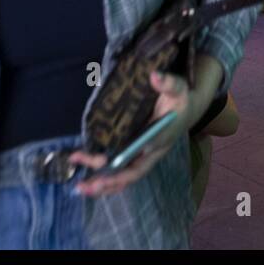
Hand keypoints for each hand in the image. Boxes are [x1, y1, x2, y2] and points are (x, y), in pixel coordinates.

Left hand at [70, 70, 191, 196]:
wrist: (183, 108)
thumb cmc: (179, 100)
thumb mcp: (179, 89)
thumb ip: (168, 83)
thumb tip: (155, 76)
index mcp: (162, 139)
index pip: (144, 157)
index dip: (127, 165)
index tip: (109, 166)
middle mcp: (151, 153)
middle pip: (129, 174)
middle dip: (108, 182)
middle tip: (86, 186)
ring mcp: (141, 155)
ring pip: (122, 177)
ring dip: (102, 184)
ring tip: (80, 187)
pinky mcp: (133, 153)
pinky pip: (118, 170)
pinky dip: (103, 176)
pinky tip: (86, 176)